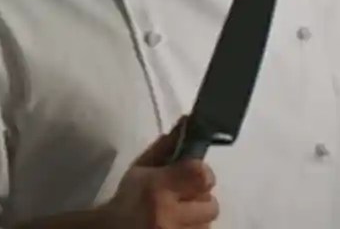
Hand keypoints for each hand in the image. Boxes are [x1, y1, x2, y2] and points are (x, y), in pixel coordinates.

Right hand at [99, 118, 219, 227]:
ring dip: (196, 216)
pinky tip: (178, 224)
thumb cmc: (128, 197)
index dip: (200, 173)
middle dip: (199, 198)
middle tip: (181, 197)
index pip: (201, 175)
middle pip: (211, 204)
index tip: (190, 173)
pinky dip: (193, 227)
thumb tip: (189, 122)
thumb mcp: (140, 168)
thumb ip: (166, 147)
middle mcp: (170, 216)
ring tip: (178, 213)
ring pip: (208, 223)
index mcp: (157, 188)